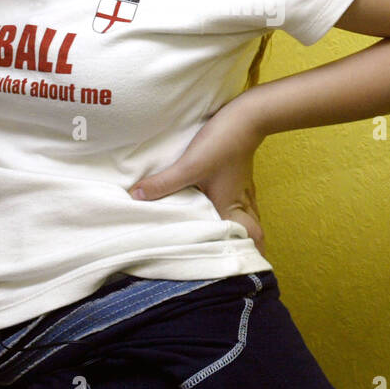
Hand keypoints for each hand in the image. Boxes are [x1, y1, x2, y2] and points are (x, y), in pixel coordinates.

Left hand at [127, 100, 266, 253]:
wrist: (247, 115)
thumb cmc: (223, 142)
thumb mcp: (190, 165)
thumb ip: (163, 183)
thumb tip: (137, 197)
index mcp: (231, 207)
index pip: (245, 241)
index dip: (246, 257)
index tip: (236, 273)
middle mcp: (241, 202)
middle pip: (252, 233)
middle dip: (246, 247)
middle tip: (233, 260)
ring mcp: (243, 189)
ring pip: (247, 217)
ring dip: (239, 229)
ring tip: (226, 240)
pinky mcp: (240, 176)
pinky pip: (240, 201)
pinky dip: (234, 210)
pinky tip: (221, 207)